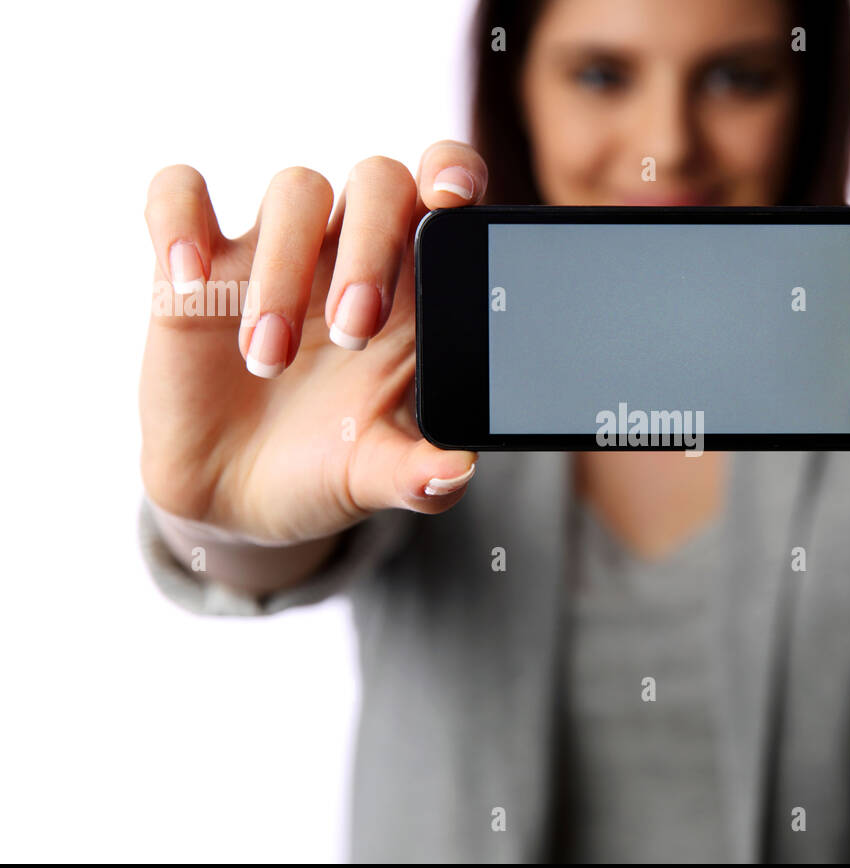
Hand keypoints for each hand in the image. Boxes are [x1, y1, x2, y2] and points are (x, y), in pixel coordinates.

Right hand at [140, 142, 489, 544]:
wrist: (240, 502)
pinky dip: (180, 222)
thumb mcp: (377, 475)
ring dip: (285, 267)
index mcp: (415, 291)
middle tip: (352, 331)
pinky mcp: (198, 269)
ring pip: (296, 189)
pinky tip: (189, 284)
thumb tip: (456, 472)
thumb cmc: (328, 468)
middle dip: (373, 246)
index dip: (454, 170)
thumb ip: (420, 473)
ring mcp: (275, 255)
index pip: (447, 191)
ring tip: (268, 360)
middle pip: (379, 181)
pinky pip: (179, 195)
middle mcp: (351, 256)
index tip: (451, 200)